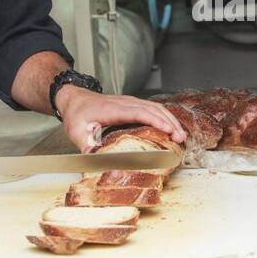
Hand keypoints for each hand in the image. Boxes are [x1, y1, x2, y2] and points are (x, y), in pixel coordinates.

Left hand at [56, 86, 186, 152]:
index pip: (138, 112)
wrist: (74, 98)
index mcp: (112, 109)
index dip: (155, 120)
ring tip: (181, 135)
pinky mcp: (133, 104)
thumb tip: (96, 159)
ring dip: (170, 120)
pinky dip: (165, 117)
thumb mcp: (76, 131)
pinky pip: (153, 108)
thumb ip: (86, 146)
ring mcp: (130, 102)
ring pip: (156, 107)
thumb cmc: (77, 115)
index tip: (168, 130)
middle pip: (153, 109)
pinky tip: (171, 127)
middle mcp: (125, 103)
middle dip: (169, 123)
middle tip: (180, 138)